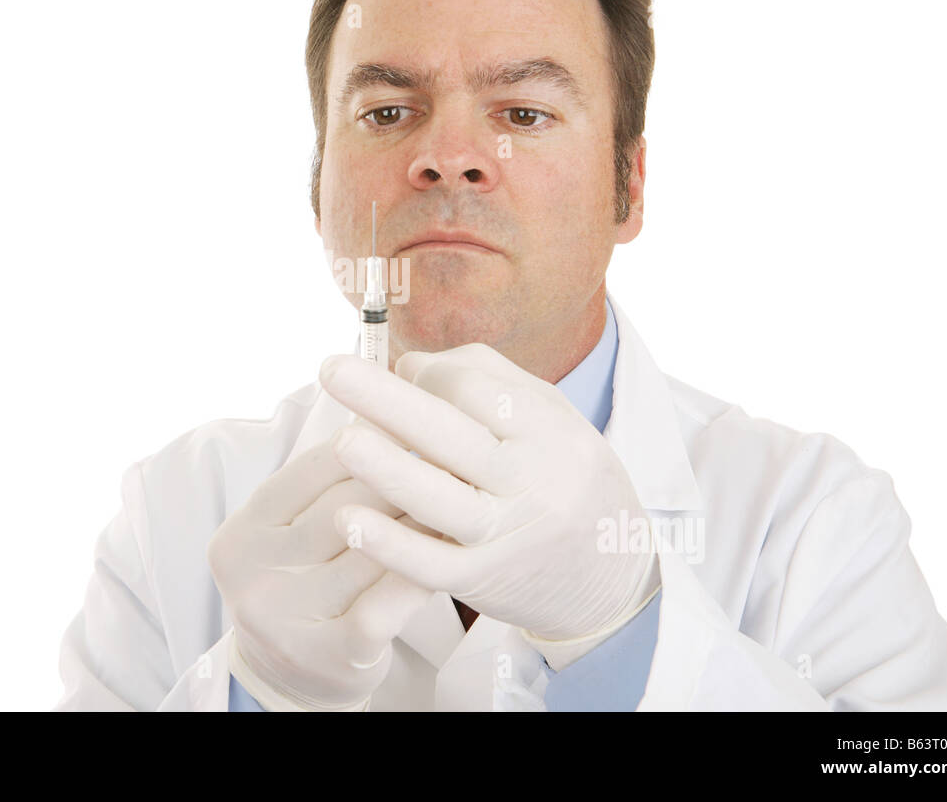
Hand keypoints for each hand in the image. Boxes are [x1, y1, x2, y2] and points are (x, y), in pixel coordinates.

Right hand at [207, 434, 433, 710]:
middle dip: (407, 476)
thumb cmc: (306, 585)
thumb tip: (395, 411)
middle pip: (349, 503)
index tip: (423, 419)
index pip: (320, 466)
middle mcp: (255, 572)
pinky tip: (452, 554)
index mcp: (244, 530)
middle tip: (459, 452)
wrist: (293, 679)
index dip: (377, 440)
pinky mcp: (332, 653)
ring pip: (373, 549)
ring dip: (425, 518)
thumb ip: (330, 481)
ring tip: (466, 494)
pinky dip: (422, 573)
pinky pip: (387, 601)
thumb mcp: (294, 532)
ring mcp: (288, 616)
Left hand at [318, 344, 657, 664]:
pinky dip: (390, 545)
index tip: (402, 372)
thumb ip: (486, 380)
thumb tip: (407, 366)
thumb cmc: (566, 479)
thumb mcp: (553, 420)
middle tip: (332, 370)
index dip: (429, 376)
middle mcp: (533, 482)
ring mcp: (508, 535)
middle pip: (453, 436)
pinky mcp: (484, 581)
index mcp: (550, 432)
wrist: (614, 577)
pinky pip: (432, 564)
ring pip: (440, 500)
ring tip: (343, 442)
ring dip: (387, 470)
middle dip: (389, 402)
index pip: (478, 392)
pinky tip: (350, 522)